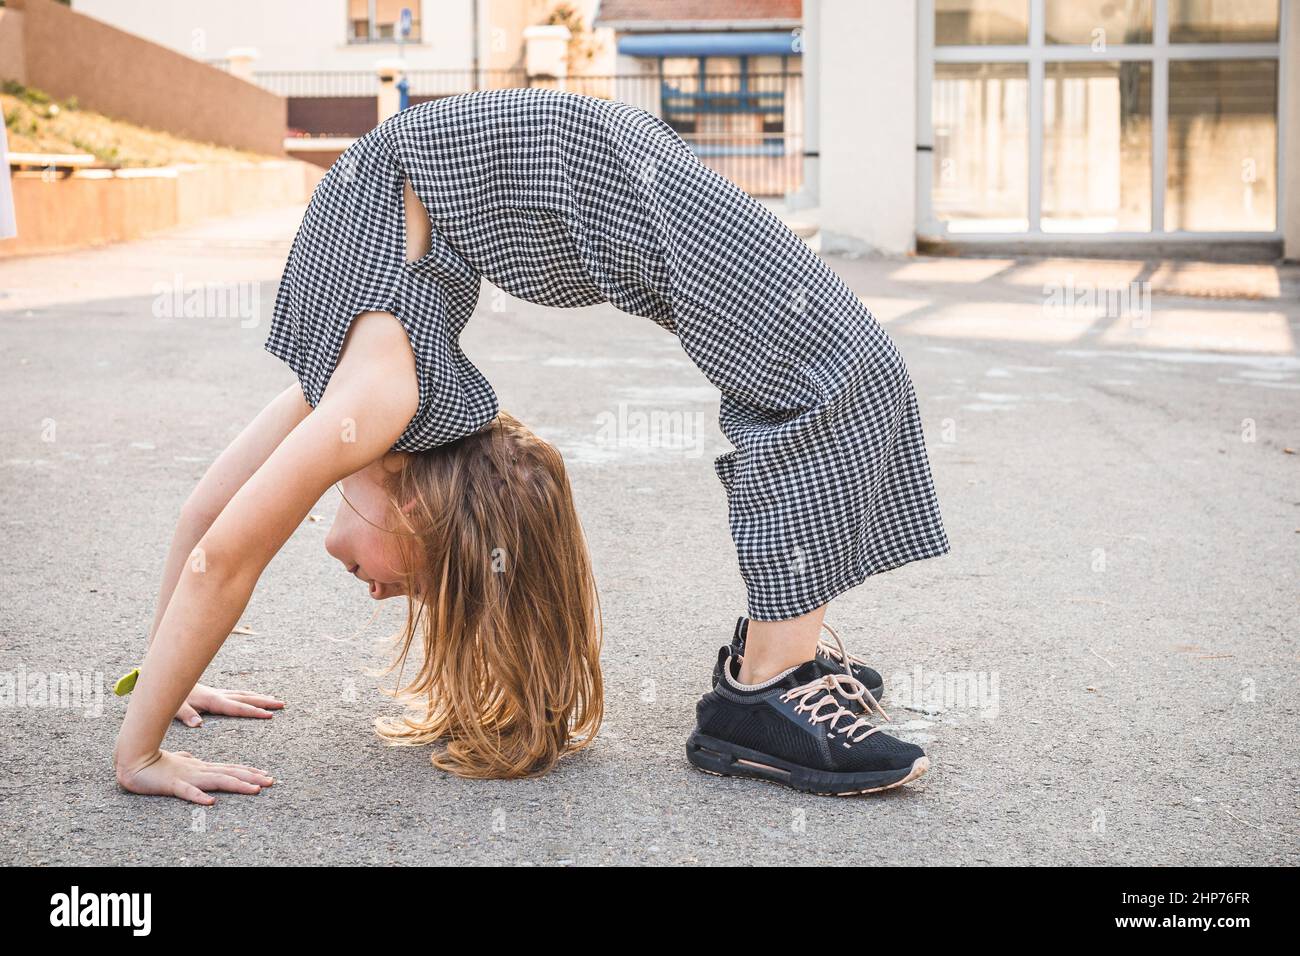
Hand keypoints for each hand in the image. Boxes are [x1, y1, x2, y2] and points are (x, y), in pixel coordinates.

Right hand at [116, 749, 274, 805]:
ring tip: (254, 790)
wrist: (134, 761)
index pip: (230, 769)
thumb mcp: (178, 761)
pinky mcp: (173, 785)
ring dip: (237, 785)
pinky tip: (211, 802)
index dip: (249, 772)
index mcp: (202, 767)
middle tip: (271, 781)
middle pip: (231, 774)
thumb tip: (191, 756)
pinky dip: (199, 797)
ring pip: (217, 781)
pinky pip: (187, 792)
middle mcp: (199, 771)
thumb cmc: (157, 763)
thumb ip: (187, 759)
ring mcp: (188, 777)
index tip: (266, 775)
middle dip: (252, 777)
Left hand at [175, 683, 284, 726]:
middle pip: (247, 699)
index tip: (269, 715)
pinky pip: (238, 694)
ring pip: (244, 694)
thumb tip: (197, 724)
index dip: (253, 712)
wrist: (167, 676)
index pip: (237, 708)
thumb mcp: (175, 707)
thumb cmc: (170, 696)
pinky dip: (250, 695)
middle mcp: (219, 695)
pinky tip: (255, 696)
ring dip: (260, 697)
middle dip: (265, 702)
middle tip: (282, 705)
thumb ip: (187, 715)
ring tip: (275, 700)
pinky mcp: (216, 693)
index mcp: (213, 700)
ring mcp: (219, 693)